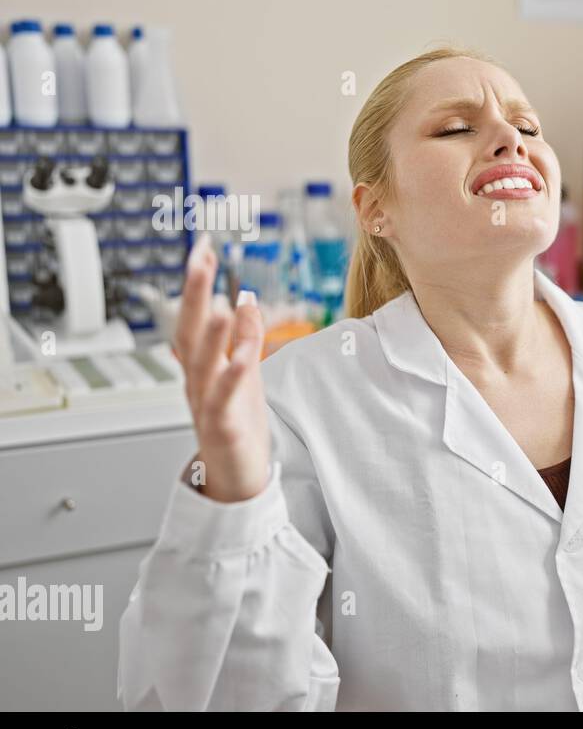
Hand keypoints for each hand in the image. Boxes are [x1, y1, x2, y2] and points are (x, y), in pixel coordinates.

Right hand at [175, 233, 270, 502]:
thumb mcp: (245, 376)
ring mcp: (206, 404)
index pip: (195, 316)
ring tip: (222, 304)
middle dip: (194, 294)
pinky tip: (243, 358)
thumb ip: (244, 340)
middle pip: (189, 331)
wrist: (235, 481)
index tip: (204, 247)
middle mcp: (197, 381)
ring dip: (212, 333)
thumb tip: (247, 301)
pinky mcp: (222, 428)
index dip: (198, 283)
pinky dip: (232, 377)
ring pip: (202, 364)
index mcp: (203, 366)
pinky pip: (224, 400)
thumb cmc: (239, 428)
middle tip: (201, 258)